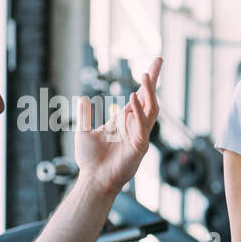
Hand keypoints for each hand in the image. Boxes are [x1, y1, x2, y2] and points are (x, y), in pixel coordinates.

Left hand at [75, 57, 162, 194]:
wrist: (94, 179)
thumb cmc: (90, 160)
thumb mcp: (83, 131)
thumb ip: (85, 115)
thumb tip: (83, 98)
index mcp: (124, 120)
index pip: (139, 96)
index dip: (146, 81)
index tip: (154, 64)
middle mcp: (135, 125)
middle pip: (150, 98)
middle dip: (154, 80)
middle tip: (158, 61)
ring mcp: (140, 135)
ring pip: (151, 109)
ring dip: (149, 92)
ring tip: (145, 76)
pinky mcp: (140, 146)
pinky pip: (142, 125)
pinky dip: (138, 112)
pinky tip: (132, 100)